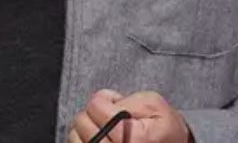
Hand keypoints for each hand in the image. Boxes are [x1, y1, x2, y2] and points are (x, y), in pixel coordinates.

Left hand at [68, 89, 191, 142]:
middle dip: (96, 113)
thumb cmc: (162, 129)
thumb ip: (127, 99)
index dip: (108, 100)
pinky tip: (99, 137)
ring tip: (105, 128)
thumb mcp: (154, 104)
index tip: (119, 105)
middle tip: (113, 117)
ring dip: (87, 127)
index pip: (96, 106)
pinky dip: (83, 139)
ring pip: (75, 135)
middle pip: (82, 121)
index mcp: (130, 137)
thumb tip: (103, 102)